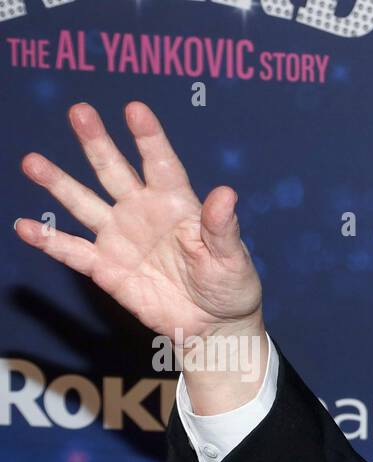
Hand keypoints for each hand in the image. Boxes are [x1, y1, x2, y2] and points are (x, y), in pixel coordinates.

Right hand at [15, 101, 265, 408]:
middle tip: (79, 111)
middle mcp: (143, 213)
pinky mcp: (106, 268)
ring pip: (83, 203)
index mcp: (176, 205)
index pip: (161, 165)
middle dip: (96, 143)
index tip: (135, 109)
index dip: (148, 138)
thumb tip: (226, 193)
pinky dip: (49, 240)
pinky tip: (25, 227)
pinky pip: (72, 251)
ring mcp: (120, 238)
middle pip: (114, 171)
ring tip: (33, 162)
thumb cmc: (230, 286)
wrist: (213, 325)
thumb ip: (223, 228)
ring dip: (58, 183)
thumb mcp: (232, 259)